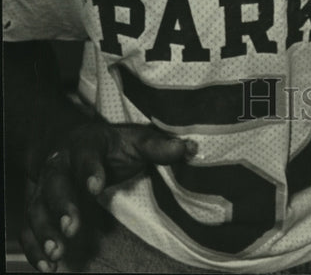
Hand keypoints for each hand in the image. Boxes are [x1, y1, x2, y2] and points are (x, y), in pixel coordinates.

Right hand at [20, 120, 196, 271]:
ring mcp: (45, 187)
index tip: (97, 185)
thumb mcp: (134, 139)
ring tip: (58, 252)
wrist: (68, 141)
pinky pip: (28, 228)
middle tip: (71, 228)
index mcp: (85, 145)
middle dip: (62, 205)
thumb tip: (190, 148)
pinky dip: (34, 247)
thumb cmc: (108, 145)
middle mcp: (60, 165)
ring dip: (45, 231)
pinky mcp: (38, 207)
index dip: (90, 169)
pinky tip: (48, 265)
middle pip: (54, 183)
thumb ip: (158, 146)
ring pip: (37, 207)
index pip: (86, 155)